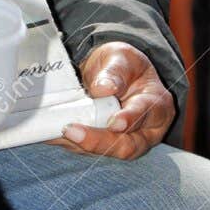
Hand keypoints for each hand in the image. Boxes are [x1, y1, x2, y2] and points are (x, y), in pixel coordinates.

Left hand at [50, 42, 174, 160]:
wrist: (112, 74)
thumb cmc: (124, 65)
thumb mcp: (122, 57)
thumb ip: (115, 71)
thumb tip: (104, 89)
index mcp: (156, 104)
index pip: (146, 114)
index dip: (131, 119)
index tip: (114, 122)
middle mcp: (145, 129)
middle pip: (126, 145)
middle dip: (98, 141)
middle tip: (72, 130)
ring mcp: (125, 141)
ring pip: (105, 152)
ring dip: (79, 144)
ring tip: (58, 131)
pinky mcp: (104, 146)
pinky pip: (88, 150)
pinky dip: (70, 143)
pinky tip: (53, 133)